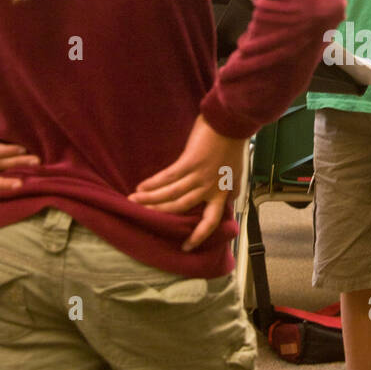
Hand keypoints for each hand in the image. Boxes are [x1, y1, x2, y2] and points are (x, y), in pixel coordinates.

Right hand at [128, 114, 248, 251]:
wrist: (232, 122)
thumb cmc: (233, 143)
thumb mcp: (236, 171)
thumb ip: (230, 187)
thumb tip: (229, 199)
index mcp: (223, 192)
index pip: (211, 220)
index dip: (199, 235)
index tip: (186, 247)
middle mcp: (211, 188)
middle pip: (182, 208)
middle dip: (160, 213)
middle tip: (143, 219)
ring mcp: (200, 176)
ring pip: (173, 195)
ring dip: (151, 200)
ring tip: (134, 202)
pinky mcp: (190, 162)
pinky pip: (168, 177)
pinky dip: (154, 183)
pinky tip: (141, 187)